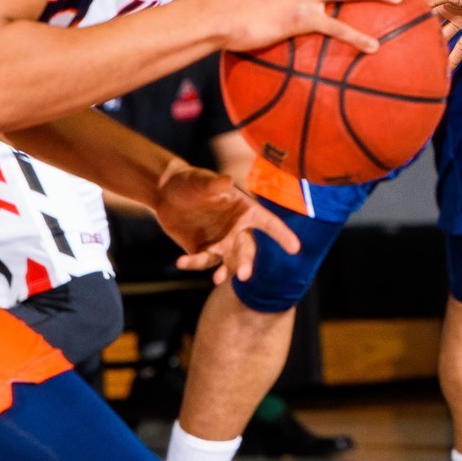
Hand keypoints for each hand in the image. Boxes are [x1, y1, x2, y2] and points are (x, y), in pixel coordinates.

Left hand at [154, 164, 298, 284]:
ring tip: (217, 279)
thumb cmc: (190, 181)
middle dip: (246, 262)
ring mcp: (220, 243)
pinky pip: (202, 262)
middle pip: (246, 250)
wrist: (166, 193)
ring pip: (228, 262)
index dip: (282, 235)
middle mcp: (236, 230)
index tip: (295, 248)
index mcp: (245, 211)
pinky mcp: (202, 251)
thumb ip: (213, 184)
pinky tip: (181, 261)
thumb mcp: (200, 181)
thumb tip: (226, 181)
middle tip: (244, 274)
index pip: (268, 223)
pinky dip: (193, 263)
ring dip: (225, 272)